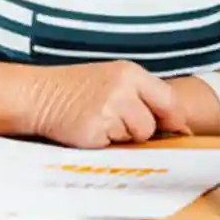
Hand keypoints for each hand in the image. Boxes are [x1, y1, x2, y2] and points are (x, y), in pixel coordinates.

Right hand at [28, 61, 191, 147]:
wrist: (39, 95)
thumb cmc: (78, 88)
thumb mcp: (114, 79)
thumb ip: (143, 94)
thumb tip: (176, 122)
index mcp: (130, 73)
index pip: (168, 99)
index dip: (176, 118)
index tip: (180, 130)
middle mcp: (122, 89)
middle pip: (151, 124)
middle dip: (140, 129)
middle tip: (118, 120)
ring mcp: (108, 110)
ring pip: (134, 138)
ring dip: (120, 136)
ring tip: (100, 122)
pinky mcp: (94, 131)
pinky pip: (113, 146)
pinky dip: (103, 142)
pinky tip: (89, 129)